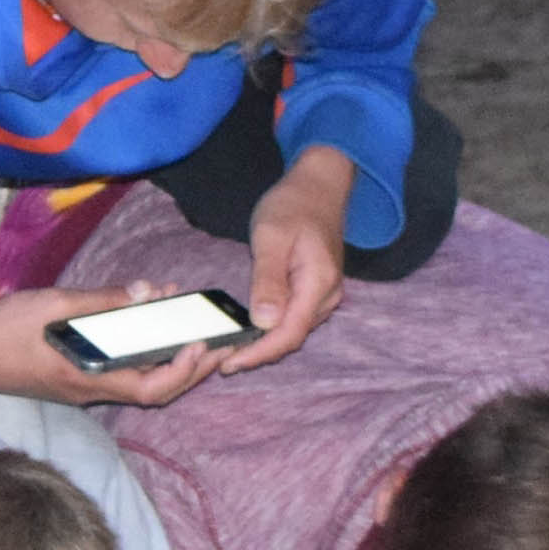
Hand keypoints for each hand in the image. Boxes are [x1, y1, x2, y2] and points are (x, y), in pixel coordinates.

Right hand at [0, 287, 235, 409]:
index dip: (183, 371)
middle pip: (153, 392)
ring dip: (167, 360)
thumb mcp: (54, 304)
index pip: (151, 390)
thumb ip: (103, 301)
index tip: (201, 344)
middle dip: (189, 369)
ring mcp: (79, 388)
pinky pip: (117, 373)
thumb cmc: (1, 328)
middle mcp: (88, 391)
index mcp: (86, 378)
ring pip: (137, 383)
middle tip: (213, 340)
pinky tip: (143, 328)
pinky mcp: (70, 379)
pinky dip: (139, 353)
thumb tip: (150, 292)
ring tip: (188, 330)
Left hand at [225, 148, 352, 373]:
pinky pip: (295, 318)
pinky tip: (249, 330)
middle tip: (220, 362)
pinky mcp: (316, 290)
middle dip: (258, 353)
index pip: (289, 333)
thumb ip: (269, 280)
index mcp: (319, 283)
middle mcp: (327, 295)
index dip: (259, 353)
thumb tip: (264, 322)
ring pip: (294, 331)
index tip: (229, 363)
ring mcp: (325, 294)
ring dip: (264, 344)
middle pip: (292, 337)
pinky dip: (272, 329)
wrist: (318, 186)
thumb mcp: (272, 237)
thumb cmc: (292, 205)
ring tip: (229, 350)